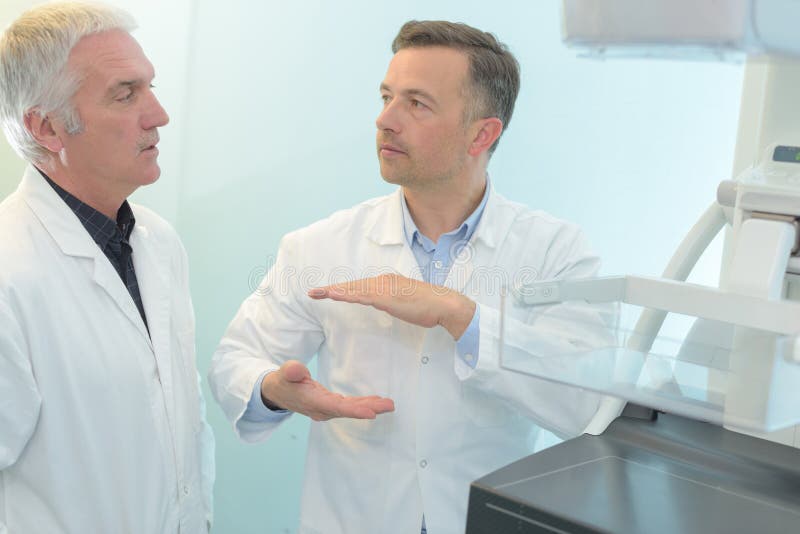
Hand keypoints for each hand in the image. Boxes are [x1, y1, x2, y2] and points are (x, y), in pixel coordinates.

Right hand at [261, 360, 394, 420]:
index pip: (336, 407)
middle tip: (389, 406)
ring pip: (351, 409)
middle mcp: (321, 409)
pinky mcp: (330, 405)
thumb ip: (291, 371)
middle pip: (348, 410)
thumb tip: (296, 370)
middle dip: (370, 408)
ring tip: (389, 404)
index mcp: (312, 402)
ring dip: (370, 407)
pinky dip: (362, 404)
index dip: (354, 410)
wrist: (277, 392)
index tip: (371, 413)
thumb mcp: (283, 373)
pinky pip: (349, 406)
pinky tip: (375, 402)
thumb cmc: (282, 381)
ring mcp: (326, 409)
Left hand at [308, 273, 475, 338]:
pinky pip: (361, 296)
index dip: (343, 289)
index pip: (360, 286)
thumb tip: (384, 303)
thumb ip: (393, 301)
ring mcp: (384, 288)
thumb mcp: (405, 302)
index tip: (327, 293)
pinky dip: (346, 295)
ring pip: (354, 289)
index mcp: (387, 282)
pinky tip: (333, 296)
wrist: (444, 305)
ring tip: (316, 294)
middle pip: (353, 285)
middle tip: (313, 293)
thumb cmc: (428, 306)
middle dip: (331, 289)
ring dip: (334, 291)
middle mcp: (383, 281)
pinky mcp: (386, 297)